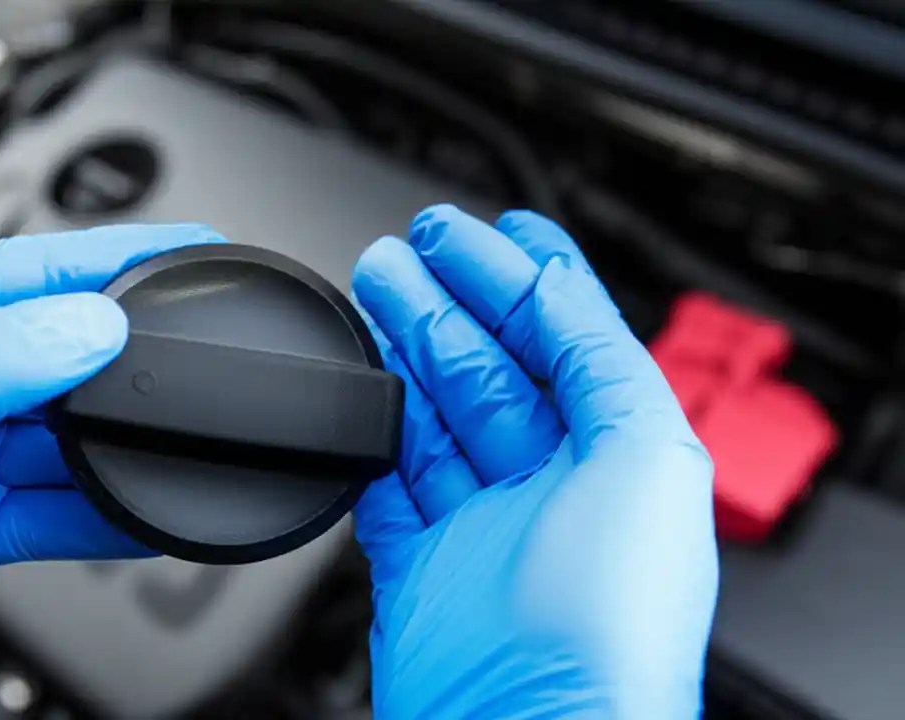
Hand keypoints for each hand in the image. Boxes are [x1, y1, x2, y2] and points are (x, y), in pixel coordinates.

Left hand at [0, 224, 222, 719]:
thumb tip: (93, 329)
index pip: (40, 271)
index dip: (122, 261)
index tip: (192, 255)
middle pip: (68, 357)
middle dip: (134, 361)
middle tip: (203, 364)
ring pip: (70, 441)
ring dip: (120, 449)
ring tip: (180, 448)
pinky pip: (54, 514)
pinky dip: (101, 517)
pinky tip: (139, 515)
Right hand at [352, 207, 716, 717]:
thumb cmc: (606, 622)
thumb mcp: (646, 458)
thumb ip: (607, 364)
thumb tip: (564, 292)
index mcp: (616, 458)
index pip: (570, 341)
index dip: (530, 277)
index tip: (493, 226)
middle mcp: (550, 487)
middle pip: (490, 365)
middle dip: (450, 296)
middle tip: (405, 245)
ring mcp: (480, 526)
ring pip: (434, 412)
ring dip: (403, 345)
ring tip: (370, 286)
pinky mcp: (417, 565)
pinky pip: (387, 482)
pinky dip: (370, 434)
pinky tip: (358, 392)